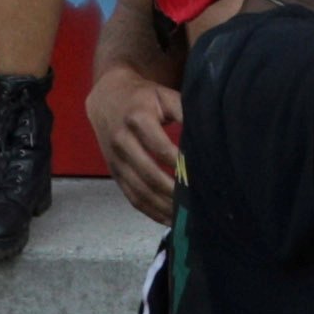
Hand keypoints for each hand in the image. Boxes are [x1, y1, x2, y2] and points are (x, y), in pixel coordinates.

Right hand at [86, 62, 187, 221]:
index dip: (179, 163)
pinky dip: (150, 211)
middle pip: (148, 174)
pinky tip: (168, 218)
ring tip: (186, 215)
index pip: (159, 147)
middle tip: (197, 201)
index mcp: (137, 119)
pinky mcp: (114, 173)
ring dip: (163, 206)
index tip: (200, 175)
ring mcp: (116, 161)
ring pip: (139, 190)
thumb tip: (206, 133)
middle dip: (173, 190)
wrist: (106, 98)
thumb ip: (184, 111)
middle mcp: (122, 142)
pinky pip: (131, 197)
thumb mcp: (164, 95)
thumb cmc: (143, 97)